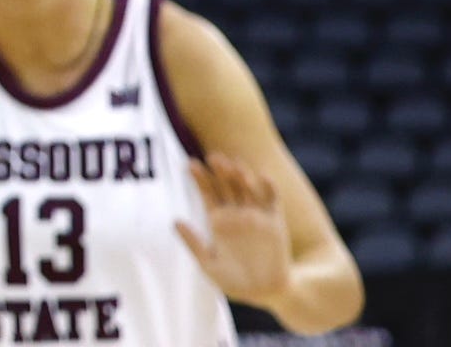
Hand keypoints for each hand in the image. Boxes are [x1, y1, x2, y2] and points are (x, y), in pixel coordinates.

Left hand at [177, 155, 293, 307]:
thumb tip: (175, 221)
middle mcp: (236, 213)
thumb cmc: (235, 282)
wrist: (266, 294)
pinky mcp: (275, 224)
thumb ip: (193, 243)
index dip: (200, 178)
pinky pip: (272, 201)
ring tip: (233, 164)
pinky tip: (262, 177)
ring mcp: (256, 216)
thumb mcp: (209, 265)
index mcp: (218, 220)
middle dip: (220, 170)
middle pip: (226, 185)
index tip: (190, 164)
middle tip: (213, 157)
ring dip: (242, 174)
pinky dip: (268, 188)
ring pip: (247, 188)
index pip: (207, 192)